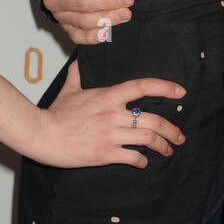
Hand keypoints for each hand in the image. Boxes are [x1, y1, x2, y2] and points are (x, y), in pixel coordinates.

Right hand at [33, 60, 185, 167]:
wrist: (42, 134)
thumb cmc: (55, 113)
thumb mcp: (69, 90)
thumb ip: (77, 75)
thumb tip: (77, 60)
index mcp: (108, 96)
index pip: (143, 87)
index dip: (165, 88)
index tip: (180, 92)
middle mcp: (114, 114)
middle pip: (153, 120)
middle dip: (172, 130)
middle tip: (179, 137)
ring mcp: (111, 134)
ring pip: (147, 139)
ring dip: (162, 146)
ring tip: (168, 151)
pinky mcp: (105, 153)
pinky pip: (133, 157)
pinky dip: (142, 161)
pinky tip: (143, 163)